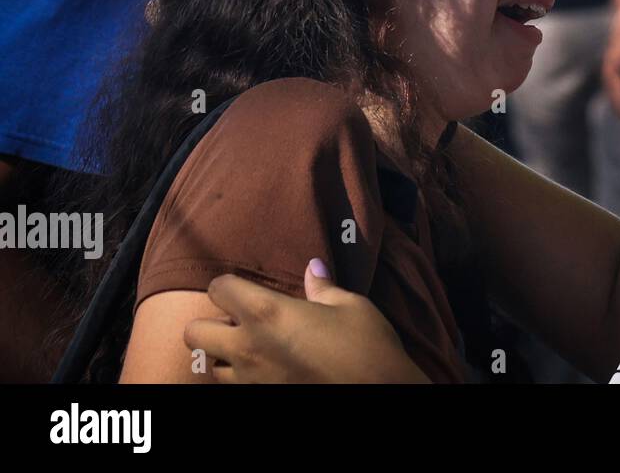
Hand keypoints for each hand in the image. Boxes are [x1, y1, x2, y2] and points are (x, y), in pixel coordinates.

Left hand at [183, 259, 429, 383]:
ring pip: (210, 366)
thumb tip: (313, 267)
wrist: (380, 393)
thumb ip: (322, 288)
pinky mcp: (260, 399)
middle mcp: (248, 347)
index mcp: (267, 313)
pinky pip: (234, 388)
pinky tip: (267, 369)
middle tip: (239, 321)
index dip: (229, 285)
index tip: (244, 287)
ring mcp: (250, 380)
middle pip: (193, 332)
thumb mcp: (350, 306)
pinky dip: (241, 377)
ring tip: (252, 348)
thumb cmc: (367, 345)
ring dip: (224, 354)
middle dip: (210, 323)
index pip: (218, 288)